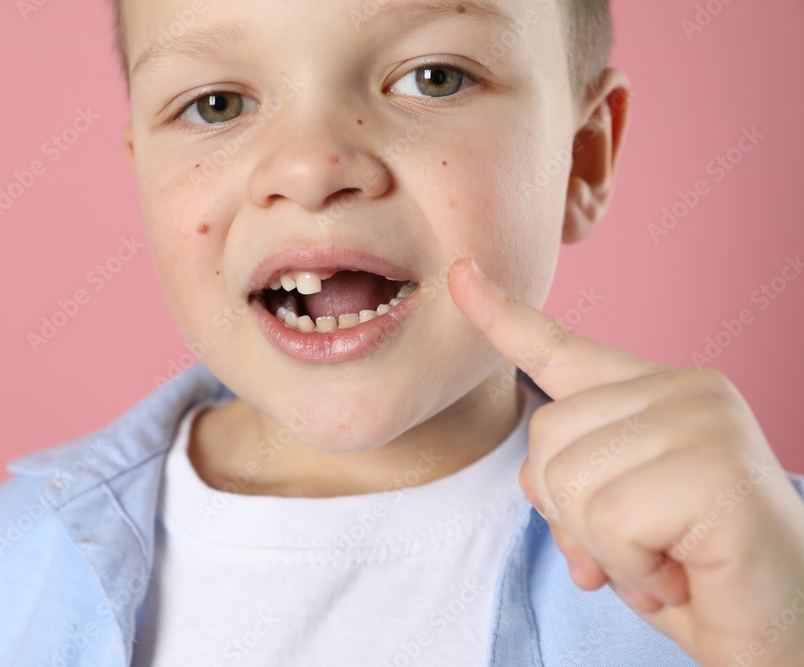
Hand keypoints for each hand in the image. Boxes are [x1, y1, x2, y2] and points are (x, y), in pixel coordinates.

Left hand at [447, 258, 803, 666]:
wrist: (786, 631)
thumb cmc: (700, 571)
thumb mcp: (616, 518)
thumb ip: (571, 480)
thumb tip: (534, 481)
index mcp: (656, 392)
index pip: (561, 347)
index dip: (502, 316)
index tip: (460, 273)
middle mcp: (685, 388)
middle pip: (545, 435)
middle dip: (569, 514)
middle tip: (634, 551)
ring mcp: (704, 419)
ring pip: (568, 479)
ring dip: (605, 547)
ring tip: (663, 563)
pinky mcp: (714, 467)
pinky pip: (608, 518)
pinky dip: (632, 566)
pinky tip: (680, 572)